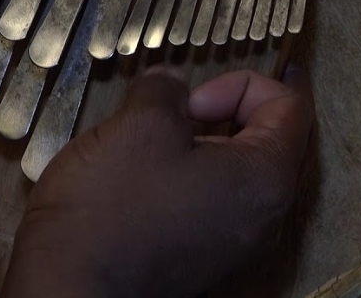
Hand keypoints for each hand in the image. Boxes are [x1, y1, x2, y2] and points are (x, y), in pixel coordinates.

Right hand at [3, 65, 313, 297]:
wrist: (68, 286)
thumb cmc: (112, 206)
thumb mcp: (140, 123)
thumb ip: (167, 90)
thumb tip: (172, 86)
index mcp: (265, 179)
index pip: (291, 107)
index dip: (245, 82)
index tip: (194, 94)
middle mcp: (265, 218)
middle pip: (270, 140)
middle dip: (226, 111)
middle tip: (178, 110)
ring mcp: (237, 245)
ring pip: (238, 172)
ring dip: (205, 143)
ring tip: (157, 140)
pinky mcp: (206, 259)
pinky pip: (217, 202)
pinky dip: (194, 175)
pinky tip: (149, 173)